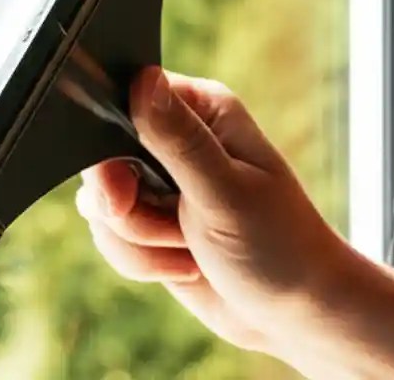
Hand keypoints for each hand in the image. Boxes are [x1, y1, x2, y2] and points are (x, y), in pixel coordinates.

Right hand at [76, 67, 354, 356]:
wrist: (294, 314)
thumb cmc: (279, 247)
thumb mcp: (225, 193)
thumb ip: (178, 140)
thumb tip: (142, 79)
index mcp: (202, 110)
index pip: (123, 100)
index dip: (107, 149)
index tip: (123, 195)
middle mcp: (176, 137)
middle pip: (101, 158)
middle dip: (126, 209)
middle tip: (173, 233)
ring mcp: (159, 181)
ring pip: (99, 203)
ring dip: (139, 242)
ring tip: (190, 251)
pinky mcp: (148, 220)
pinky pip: (108, 235)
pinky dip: (138, 260)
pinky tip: (183, 267)